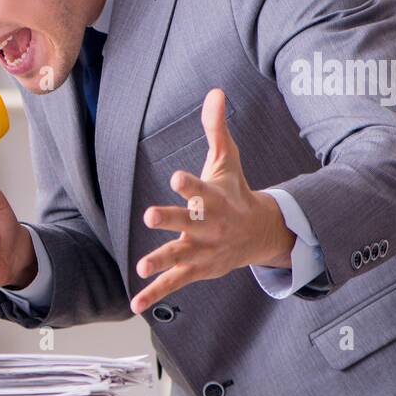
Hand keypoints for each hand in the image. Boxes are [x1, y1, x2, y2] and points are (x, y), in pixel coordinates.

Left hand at [130, 89, 293, 314]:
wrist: (260, 234)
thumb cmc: (235, 193)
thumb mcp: (228, 162)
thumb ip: (216, 130)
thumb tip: (215, 92)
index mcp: (213, 199)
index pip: (200, 189)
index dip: (188, 184)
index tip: (176, 177)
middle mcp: (208, 226)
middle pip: (188, 222)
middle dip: (170, 219)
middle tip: (148, 215)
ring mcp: (202, 250)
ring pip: (179, 255)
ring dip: (161, 260)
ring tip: (141, 265)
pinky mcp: (196, 269)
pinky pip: (173, 283)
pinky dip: (155, 294)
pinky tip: (135, 303)